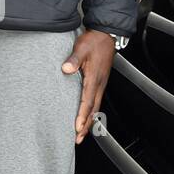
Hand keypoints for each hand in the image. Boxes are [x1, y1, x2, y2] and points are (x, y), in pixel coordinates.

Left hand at [61, 29, 115, 143]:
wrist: (106, 35)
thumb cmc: (93, 41)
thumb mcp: (81, 47)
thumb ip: (74, 59)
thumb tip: (66, 69)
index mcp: (94, 78)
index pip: (87, 101)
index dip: (82, 115)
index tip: (77, 127)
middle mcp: (99, 84)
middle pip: (93, 110)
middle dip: (86, 125)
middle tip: (77, 139)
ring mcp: (100, 84)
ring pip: (95, 108)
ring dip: (88, 122)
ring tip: (81, 134)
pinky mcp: (99, 83)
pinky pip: (96, 102)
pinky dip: (91, 113)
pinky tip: (87, 118)